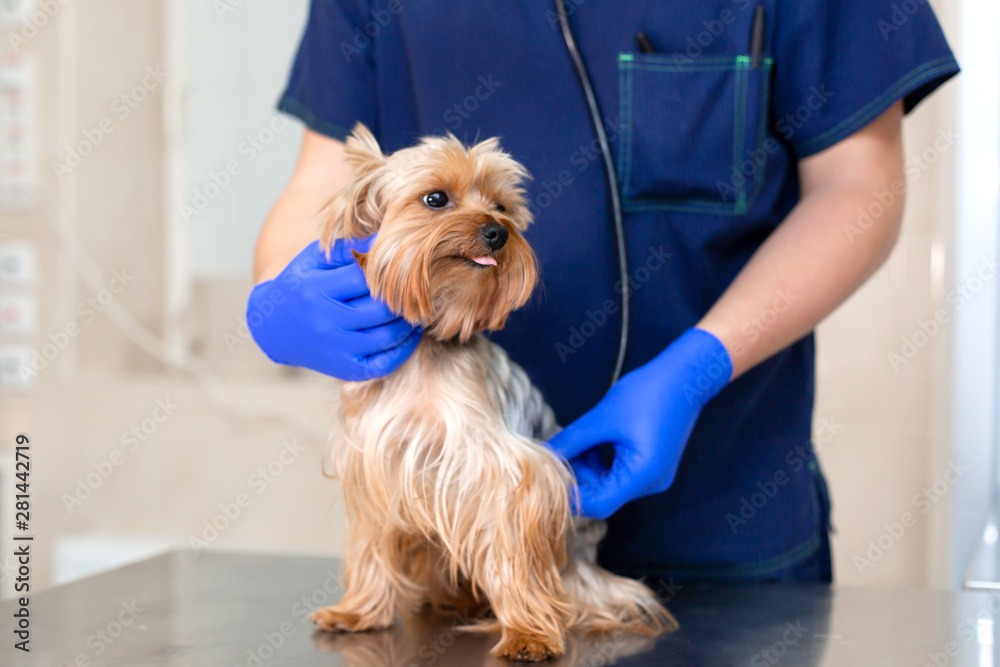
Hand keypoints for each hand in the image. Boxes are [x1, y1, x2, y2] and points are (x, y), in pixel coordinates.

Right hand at [247, 238, 421, 380]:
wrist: (271, 327)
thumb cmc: (299, 285)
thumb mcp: (314, 260)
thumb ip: (349, 249)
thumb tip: (387, 240)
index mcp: (316, 289)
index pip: (367, 278)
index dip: (390, 271)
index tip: (405, 266)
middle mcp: (325, 321)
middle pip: (381, 308)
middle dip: (404, 298)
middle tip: (419, 290)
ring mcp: (335, 348)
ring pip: (387, 335)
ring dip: (410, 323)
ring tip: (418, 309)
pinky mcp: (344, 369)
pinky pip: (384, 363)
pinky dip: (403, 348)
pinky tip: (409, 334)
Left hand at [548, 328, 731, 518]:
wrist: (686, 376)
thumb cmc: (649, 392)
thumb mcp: (603, 417)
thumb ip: (572, 440)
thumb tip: (544, 455)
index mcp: (642, 476)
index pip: (599, 505)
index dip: (570, 496)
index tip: (546, 480)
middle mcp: (651, 483)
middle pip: (603, 495)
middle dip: (577, 476)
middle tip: (557, 453)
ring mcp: (653, 475)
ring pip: (609, 483)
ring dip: (587, 467)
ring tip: (577, 440)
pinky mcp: (651, 465)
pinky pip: (619, 472)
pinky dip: (600, 461)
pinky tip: (592, 440)